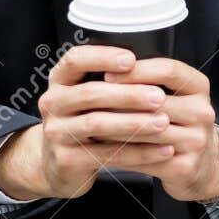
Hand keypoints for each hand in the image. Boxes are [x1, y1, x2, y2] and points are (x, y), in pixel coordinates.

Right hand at [0, 46, 218, 202]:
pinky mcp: (67, 162)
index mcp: (61, 80)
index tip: (131, 58)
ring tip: (166, 124)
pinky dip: (139, 155)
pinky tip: (165, 153)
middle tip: (160, 97)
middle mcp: (53, 103)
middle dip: (128, 94)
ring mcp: (56, 134)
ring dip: (135, 125)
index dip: (102, 56)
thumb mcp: (92, 95)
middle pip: (91, 94)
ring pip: (98, 126)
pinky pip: (107, 156)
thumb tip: (156, 51)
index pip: (75, 59)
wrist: (55, 166)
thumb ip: (114, 77)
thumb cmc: (86, 122)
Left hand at [102, 55, 218, 202]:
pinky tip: (101, 147)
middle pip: (155, 100)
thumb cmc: (177, 123)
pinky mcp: (185, 166)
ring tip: (90, 122)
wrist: (200, 164)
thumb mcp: (174, 96)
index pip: (168, 70)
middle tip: (90, 101)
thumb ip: (149, 81)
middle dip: (119, 100)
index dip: (136, 70)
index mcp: (199, 87)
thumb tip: (108, 68)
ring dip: (114, 126)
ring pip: (146, 130)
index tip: (107, 74)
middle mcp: (203, 112)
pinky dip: (120, 151)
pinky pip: (144, 157)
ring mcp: (197, 140)